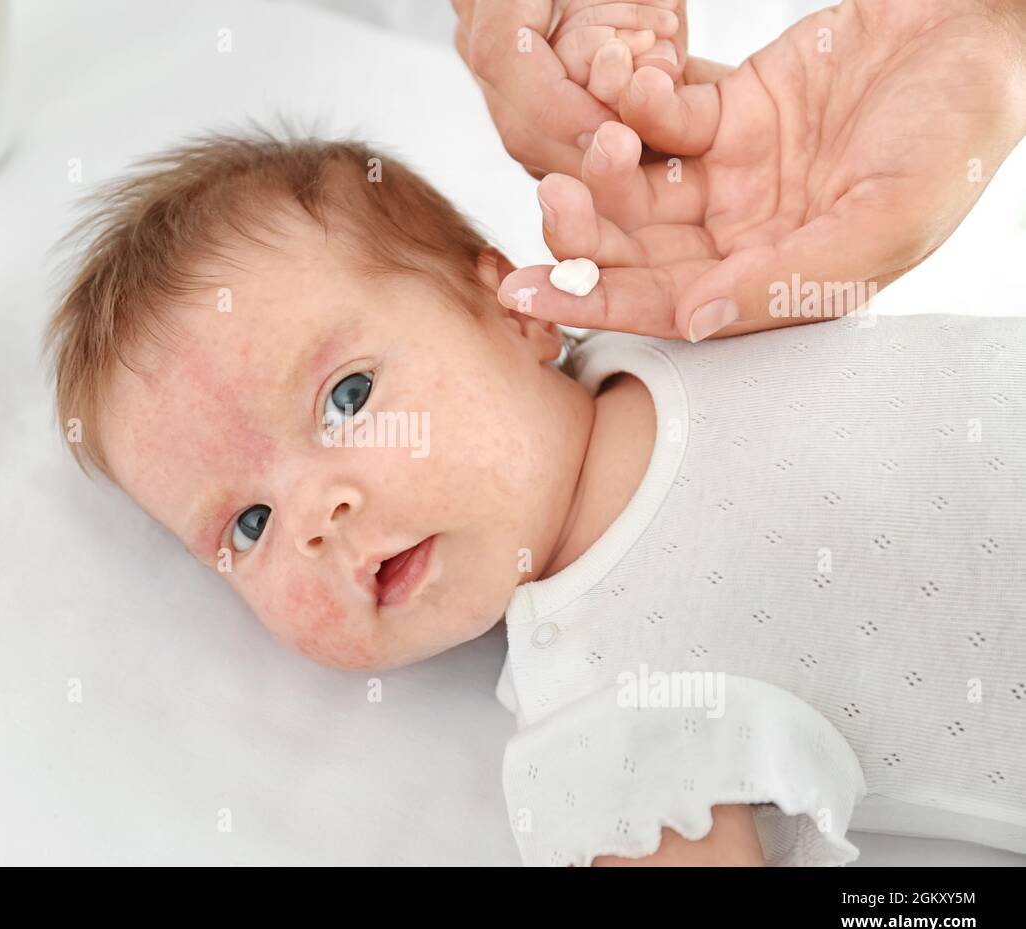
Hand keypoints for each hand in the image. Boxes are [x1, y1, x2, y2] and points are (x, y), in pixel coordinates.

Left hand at [498, 0, 1025, 339]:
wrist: (975, 32)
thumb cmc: (957, 135)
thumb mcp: (886, 220)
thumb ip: (791, 279)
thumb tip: (693, 319)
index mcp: (777, 279)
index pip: (668, 304)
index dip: (597, 303)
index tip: (529, 297)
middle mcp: (744, 235)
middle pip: (638, 248)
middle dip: (585, 234)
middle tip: (553, 201)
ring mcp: (732, 173)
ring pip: (637, 186)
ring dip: (603, 165)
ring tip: (600, 137)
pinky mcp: (729, 111)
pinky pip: (662, 116)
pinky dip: (636, 101)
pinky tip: (627, 82)